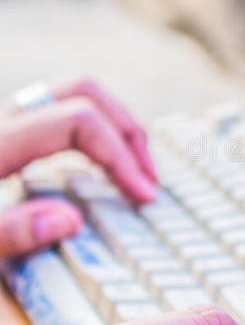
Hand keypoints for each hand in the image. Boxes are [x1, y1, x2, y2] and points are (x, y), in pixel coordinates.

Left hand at [0, 78, 156, 258]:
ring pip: (74, 97)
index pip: (80, 121)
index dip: (121, 156)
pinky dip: (91, 132)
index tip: (142, 196)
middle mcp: (3, 119)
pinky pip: (58, 113)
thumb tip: (69, 221)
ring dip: (113, 127)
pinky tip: (98, 166)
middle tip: (150, 178)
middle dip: (128, 132)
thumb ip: (9, 231)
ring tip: (135, 169)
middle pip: (85, 94)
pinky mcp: (4, 134)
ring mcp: (3, 122)